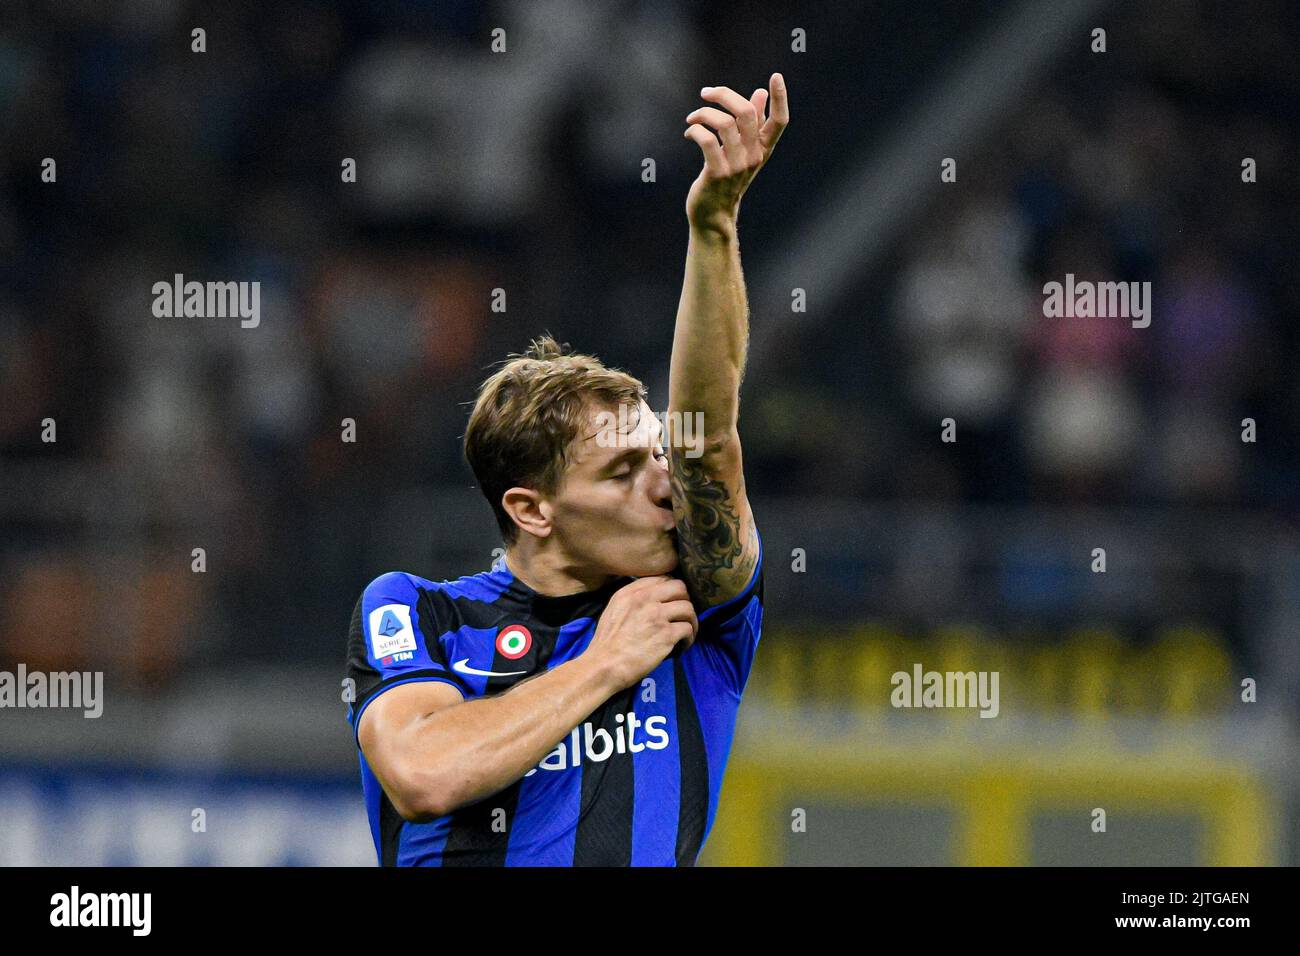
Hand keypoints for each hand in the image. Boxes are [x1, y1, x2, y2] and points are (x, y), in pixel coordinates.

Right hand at [585, 576, 698, 690]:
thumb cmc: (606, 643)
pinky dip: (689, 637)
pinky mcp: (666, 634)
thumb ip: (633, 600)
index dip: (672, 589)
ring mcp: (657, 615)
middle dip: (685, 600)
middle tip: (682, 614)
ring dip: (690, 620)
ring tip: (686, 632)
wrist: (604, 666)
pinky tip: (683, 644)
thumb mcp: (613, 610)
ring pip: (688, 607)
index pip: (662, 578)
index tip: (672, 601)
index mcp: (630, 593)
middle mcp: (645, 599)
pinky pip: (688, 628)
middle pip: (679, 587)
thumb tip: (654, 599)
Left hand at [683, 73, 789, 233]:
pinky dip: (695, 130)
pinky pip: (707, 140)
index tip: (775, 76)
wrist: (714, 214)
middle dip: (724, 95)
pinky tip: (689, 133)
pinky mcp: (717, 173)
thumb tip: (760, 93)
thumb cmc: (727, 178)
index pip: (780, 121)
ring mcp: (737, 166)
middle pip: (746, 112)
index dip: (781, 98)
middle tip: (706, 93)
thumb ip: (753, 123)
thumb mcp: (743, 151)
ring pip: (724, 123)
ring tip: (693, 118)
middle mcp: (754, 156)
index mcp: (763, 149)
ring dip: (703, 113)